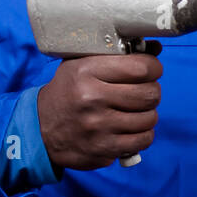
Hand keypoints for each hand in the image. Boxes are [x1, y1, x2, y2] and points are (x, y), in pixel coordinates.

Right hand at [36, 45, 161, 170]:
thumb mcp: (81, 64)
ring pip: (149, 118)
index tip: (152, 70)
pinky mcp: (104, 148)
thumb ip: (116, 55)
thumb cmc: (67, 91)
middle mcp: (92, 98)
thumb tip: (155, 48)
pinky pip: (143, 140)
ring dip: (148, 114)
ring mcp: (99, 126)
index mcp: (87, 71)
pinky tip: (132, 128)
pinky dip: (144, 134)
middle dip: (152, 91)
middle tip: (145, 91)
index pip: (141, 67)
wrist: (41, 128)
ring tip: (136, 110)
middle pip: (149, 93)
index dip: (154, 68)